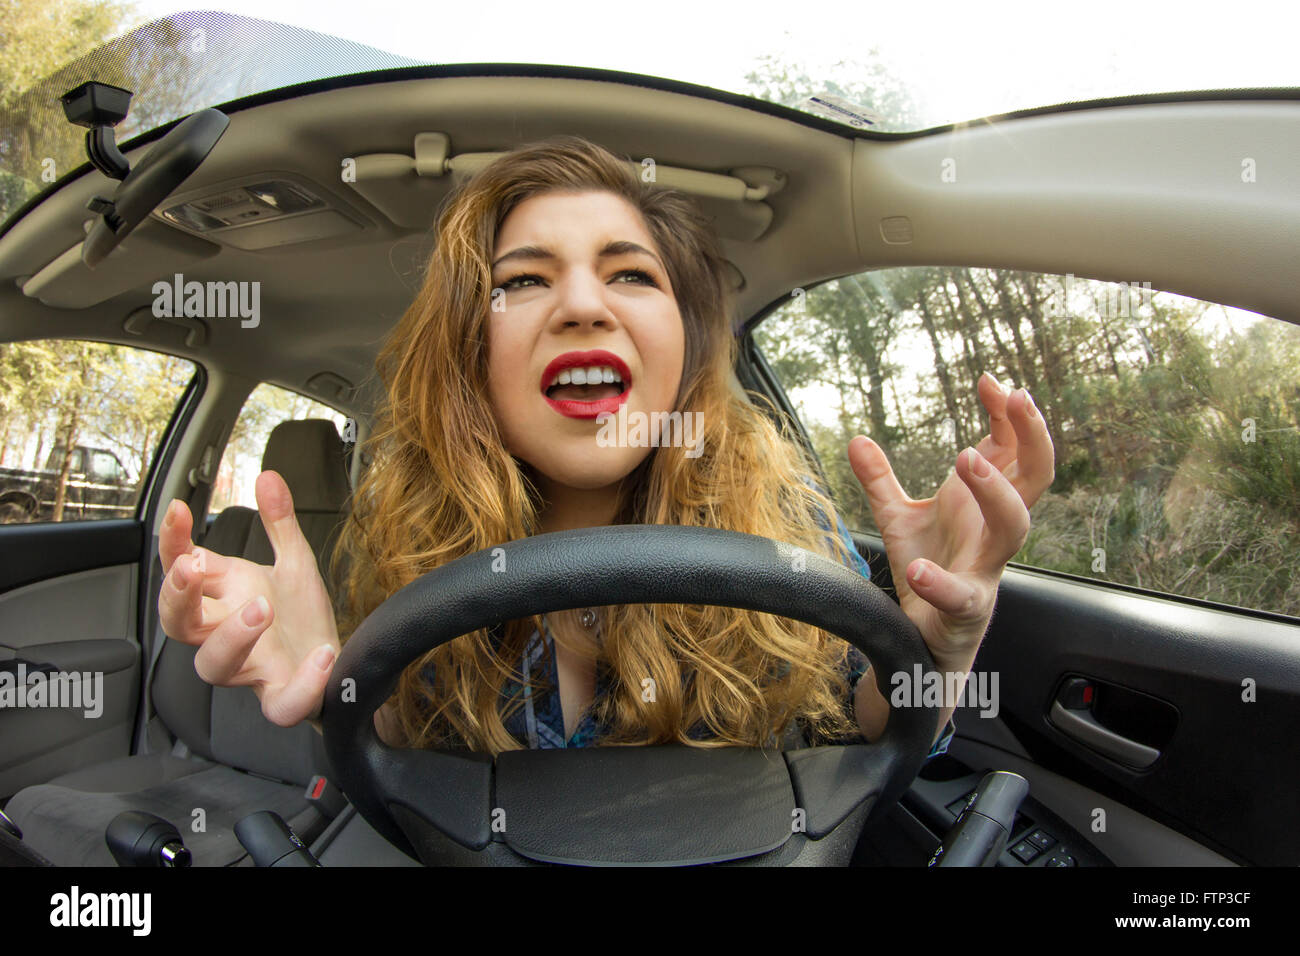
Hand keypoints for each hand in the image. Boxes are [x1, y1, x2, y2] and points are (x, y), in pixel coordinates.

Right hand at [157, 470, 341, 726]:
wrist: (337, 664)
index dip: (172, 542)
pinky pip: (280, 704)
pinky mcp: (283, 696)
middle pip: (178, 623)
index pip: (181, 569)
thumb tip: (268, 475)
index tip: (177, 509)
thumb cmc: (301, 618)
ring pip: (214, 665)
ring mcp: (252, 668)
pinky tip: (320, 655)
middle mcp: (226, 634)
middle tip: (191, 569)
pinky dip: (300, 683)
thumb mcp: (294, 563)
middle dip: (177, 596)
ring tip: (263, 607)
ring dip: (232, 635)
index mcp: (223, 598)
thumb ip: (280, 523)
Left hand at [847, 373, 1054, 666]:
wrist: (925, 640)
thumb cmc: (928, 570)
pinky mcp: (965, 609)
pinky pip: (961, 594)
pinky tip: (917, 570)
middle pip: (1037, 477)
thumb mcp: (898, 519)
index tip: (990, 380)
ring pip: (1015, 528)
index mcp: (984, 505)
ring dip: (996, 492)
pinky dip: (940, 582)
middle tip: (1016, 398)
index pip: (1013, 449)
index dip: (1010, 414)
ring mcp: (985, 568)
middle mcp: (993, 531)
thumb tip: (856, 439)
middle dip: (1033, 436)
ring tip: (966, 459)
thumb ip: (881, 481)